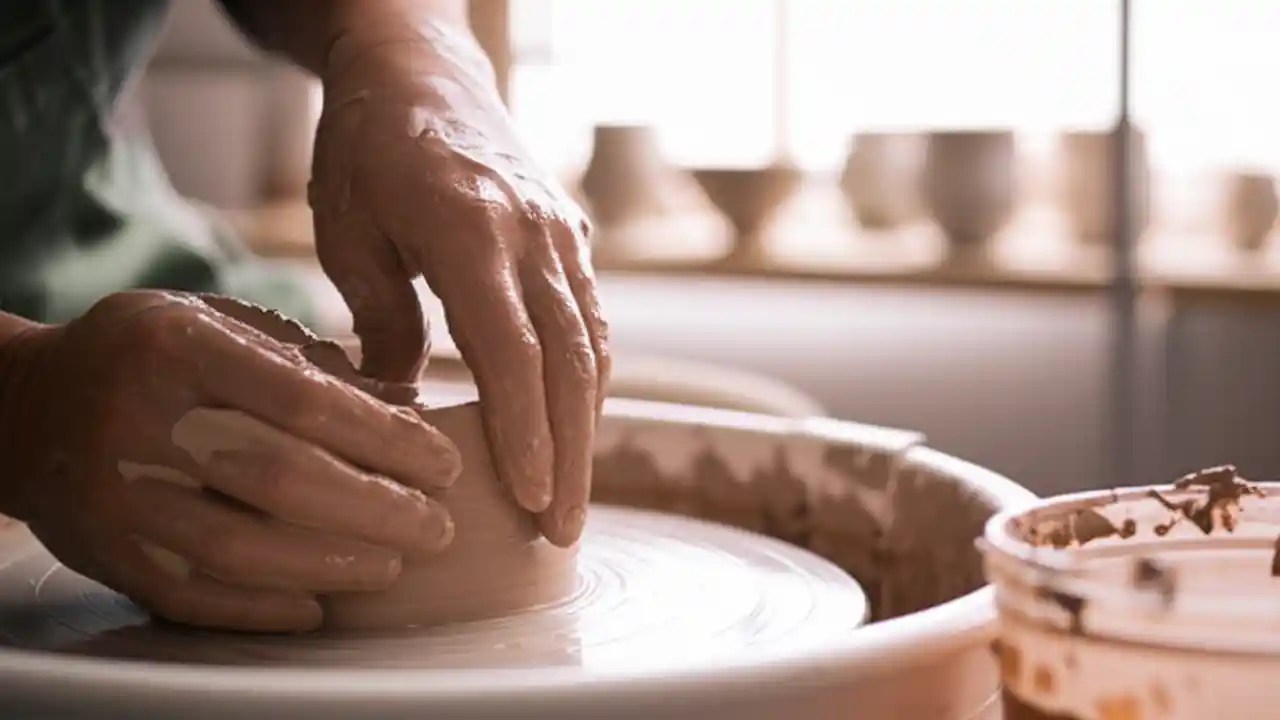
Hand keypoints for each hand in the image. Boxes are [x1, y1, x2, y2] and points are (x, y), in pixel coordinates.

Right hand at [0, 291, 460, 631]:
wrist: (25, 408)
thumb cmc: (147, 357)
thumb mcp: (221, 327)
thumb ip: (313, 364)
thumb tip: (411, 405)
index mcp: (180, 346)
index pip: (305, 402)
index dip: (386, 440)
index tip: (443, 464)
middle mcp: (141, 418)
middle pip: (282, 480)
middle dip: (376, 511)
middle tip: (436, 527)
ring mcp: (116, 492)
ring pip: (239, 548)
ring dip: (331, 564)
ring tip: (392, 564)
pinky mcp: (103, 551)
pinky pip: (190, 594)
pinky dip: (261, 606)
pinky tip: (317, 604)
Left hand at [310, 20, 609, 545]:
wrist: (420, 68)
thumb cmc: (367, 147)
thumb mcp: (349, 233)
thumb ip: (382, 322)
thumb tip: (401, 411)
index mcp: (469, 228)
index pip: (513, 349)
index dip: (526, 430)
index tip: (533, 499)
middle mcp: (532, 233)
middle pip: (571, 361)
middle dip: (572, 454)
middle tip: (562, 531)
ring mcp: (561, 234)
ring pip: (594, 346)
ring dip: (589, 429)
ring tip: (573, 500)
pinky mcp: (570, 238)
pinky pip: (592, 321)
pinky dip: (588, 382)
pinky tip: (576, 429)